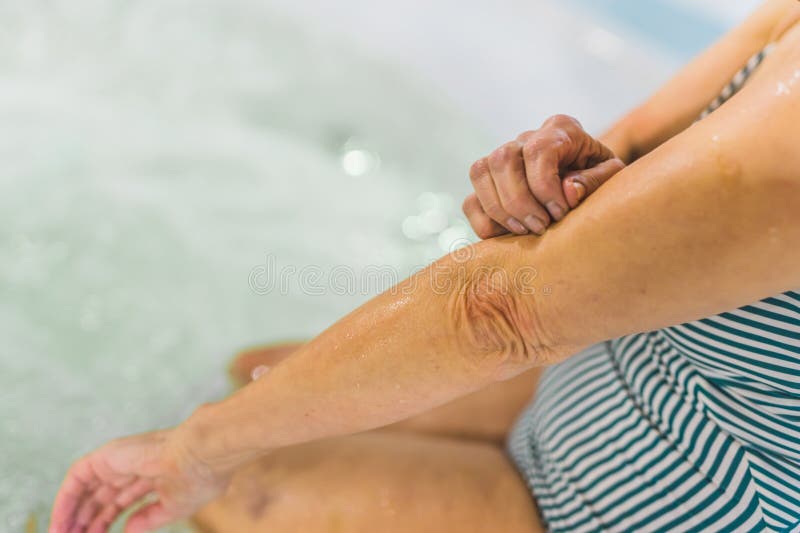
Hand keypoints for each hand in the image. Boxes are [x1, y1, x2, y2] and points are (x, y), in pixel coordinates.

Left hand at [49, 428, 229, 532]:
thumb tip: (127, 530)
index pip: (121, 501)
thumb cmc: (198, 478)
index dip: (107, 522)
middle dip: (88, 523)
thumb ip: (148, 518)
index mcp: (152, 476)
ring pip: (88, 489)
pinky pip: (77, 478)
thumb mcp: (173, 507)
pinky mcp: (107, 457)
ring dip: (74, 515)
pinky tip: (61, 522)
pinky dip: (66, 500)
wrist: (202, 454)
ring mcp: (120, 461)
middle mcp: (133, 467)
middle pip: (102, 498)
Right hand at [463, 114, 624, 237]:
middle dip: (519, 200)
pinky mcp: (488, 185)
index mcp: (560, 130)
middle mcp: (526, 138)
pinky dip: (485, 222)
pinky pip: (470, 200)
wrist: (589, 189)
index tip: (560, 212)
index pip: (537, 150)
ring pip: (480, 173)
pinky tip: (510, 234)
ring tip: (526, 231)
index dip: (544, 186)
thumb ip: (594, 182)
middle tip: (541, 226)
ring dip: (500, 209)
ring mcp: (502, 158)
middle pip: (502, 159)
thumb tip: (568, 190)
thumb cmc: (601, 182)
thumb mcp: (611, 179)